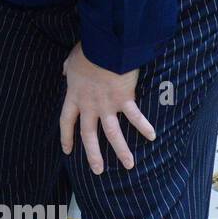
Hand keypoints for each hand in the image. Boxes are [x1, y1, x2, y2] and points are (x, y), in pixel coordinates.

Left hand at [59, 42, 155, 174]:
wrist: (104, 47)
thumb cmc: (88, 51)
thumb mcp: (72, 60)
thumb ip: (68, 69)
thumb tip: (65, 71)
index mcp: (74, 97)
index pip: (66, 122)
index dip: (66, 137)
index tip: (67, 150)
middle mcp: (89, 106)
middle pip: (89, 136)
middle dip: (93, 155)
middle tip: (98, 171)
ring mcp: (107, 105)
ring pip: (113, 134)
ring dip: (121, 151)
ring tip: (129, 165)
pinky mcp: (124, 99)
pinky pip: (135, 117)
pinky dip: (144, 127)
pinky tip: (152, 137)